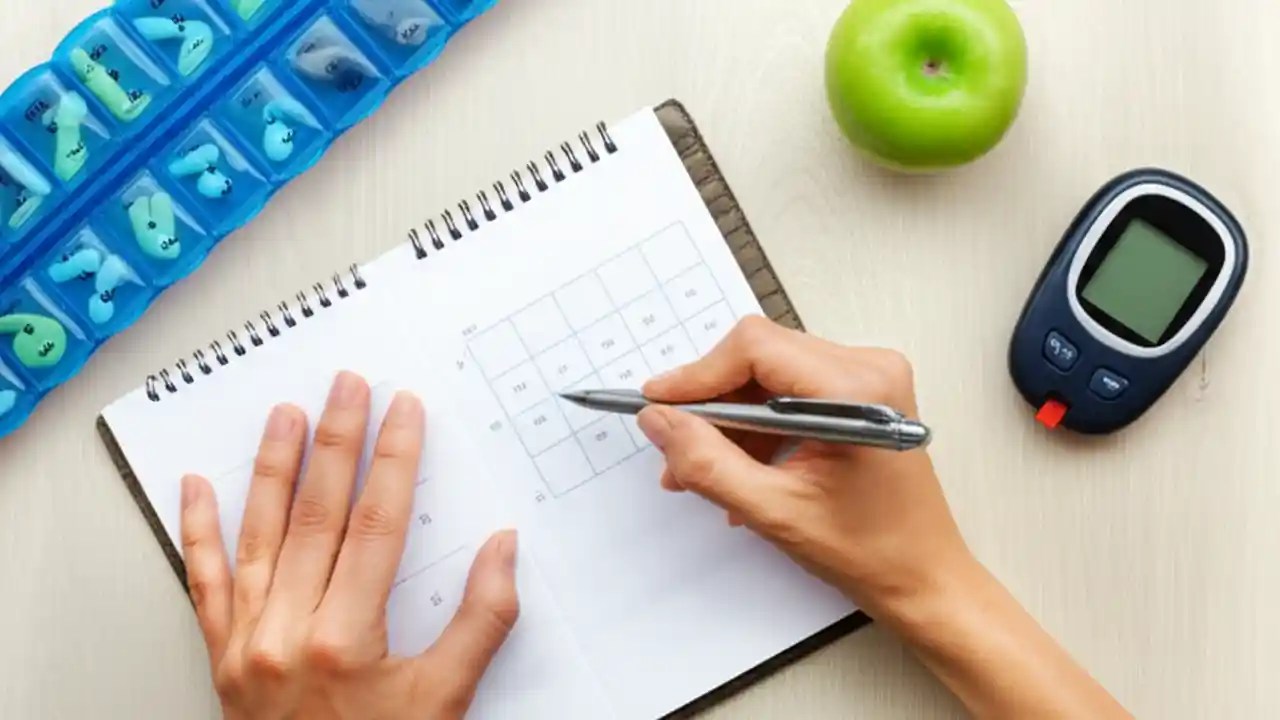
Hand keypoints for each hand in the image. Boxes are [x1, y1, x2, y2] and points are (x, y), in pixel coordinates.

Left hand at [180, 372, 518, 719]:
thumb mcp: (444, 702)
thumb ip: (480, 622)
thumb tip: (502, 550)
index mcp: (345, 638)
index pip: (375, 523)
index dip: (394, 458)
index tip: (402, 411)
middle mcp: (287, 631)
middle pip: (317, 513)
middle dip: (337, 440)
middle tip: (347, 386)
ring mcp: (247, 640)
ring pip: (260, 534)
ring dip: (274, 467)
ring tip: (285, 414)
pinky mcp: (222, 654)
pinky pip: (204, 582)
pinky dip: (199, 531)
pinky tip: (197, 487)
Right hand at [637, 316, 968, 622]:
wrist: (924, 578)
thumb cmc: (872, 551)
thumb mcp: (773, 511)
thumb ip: (707, 462)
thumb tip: (659, 421)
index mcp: (857, 390)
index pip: (754, 348)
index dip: (697, 374)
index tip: (658, 404)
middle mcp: (869, 369)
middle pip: (759, 356)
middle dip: (711, 403)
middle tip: (675, 447)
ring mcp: (869, 378)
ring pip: (769, 374)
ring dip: (731, 419)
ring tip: (704, 471)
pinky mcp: (862, 394)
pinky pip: (790, 390)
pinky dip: (757, 426)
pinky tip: (741, 469)